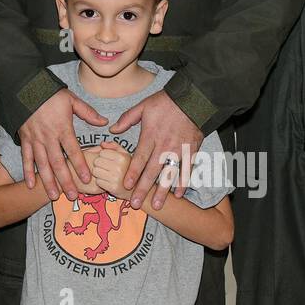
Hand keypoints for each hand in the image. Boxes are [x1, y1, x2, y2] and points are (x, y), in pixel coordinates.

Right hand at [19, 88, 106, 200]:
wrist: (25, 88)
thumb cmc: (50, 94)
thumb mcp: (72, 100)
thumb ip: (88, 113)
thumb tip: (104, 122)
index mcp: (62, 128)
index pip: (74, 150)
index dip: (80, 165)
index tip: (87, 179)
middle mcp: (49, 137)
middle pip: (58, 163)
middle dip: (66, 181)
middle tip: (72, 196)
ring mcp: (35, 139)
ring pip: (42, 164)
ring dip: (48, 181)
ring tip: (54, 196)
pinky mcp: (25, 139)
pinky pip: (26, 158)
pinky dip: (28, 172)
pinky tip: (31, 185)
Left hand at [90, 141, 132, 197]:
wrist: (137, 188)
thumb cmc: (129, 169)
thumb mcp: (125, 155)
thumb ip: (114, 146)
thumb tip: (102, 144)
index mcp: (122, 157)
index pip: (102, 152)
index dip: (103, 156)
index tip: (109, 160)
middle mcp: (120, 167)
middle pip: (97, 161)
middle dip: (100, 164)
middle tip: (107, 168)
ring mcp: (116, 178)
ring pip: (95, 171)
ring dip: (99, 173)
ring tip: (107, 175)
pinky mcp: (113, 188)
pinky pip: (98, 182)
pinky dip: (101, 182)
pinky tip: (108, 182)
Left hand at [109, 91, 202, 209]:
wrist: (192, 99)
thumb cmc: (165, 102)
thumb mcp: (143, 106)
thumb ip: (127, 119)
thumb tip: (112, 130)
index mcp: (150, 136)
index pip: (139, 158)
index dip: (132, 173)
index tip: (125, 186)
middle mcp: (164, 146)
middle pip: (152, 171)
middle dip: (143, 189)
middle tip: (135, 203)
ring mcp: (179, 150)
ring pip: (169, 174)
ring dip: (162, 191)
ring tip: (156, 206)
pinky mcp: (191, 151)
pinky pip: (187, 170)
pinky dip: (183, 183)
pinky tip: (178, 195)